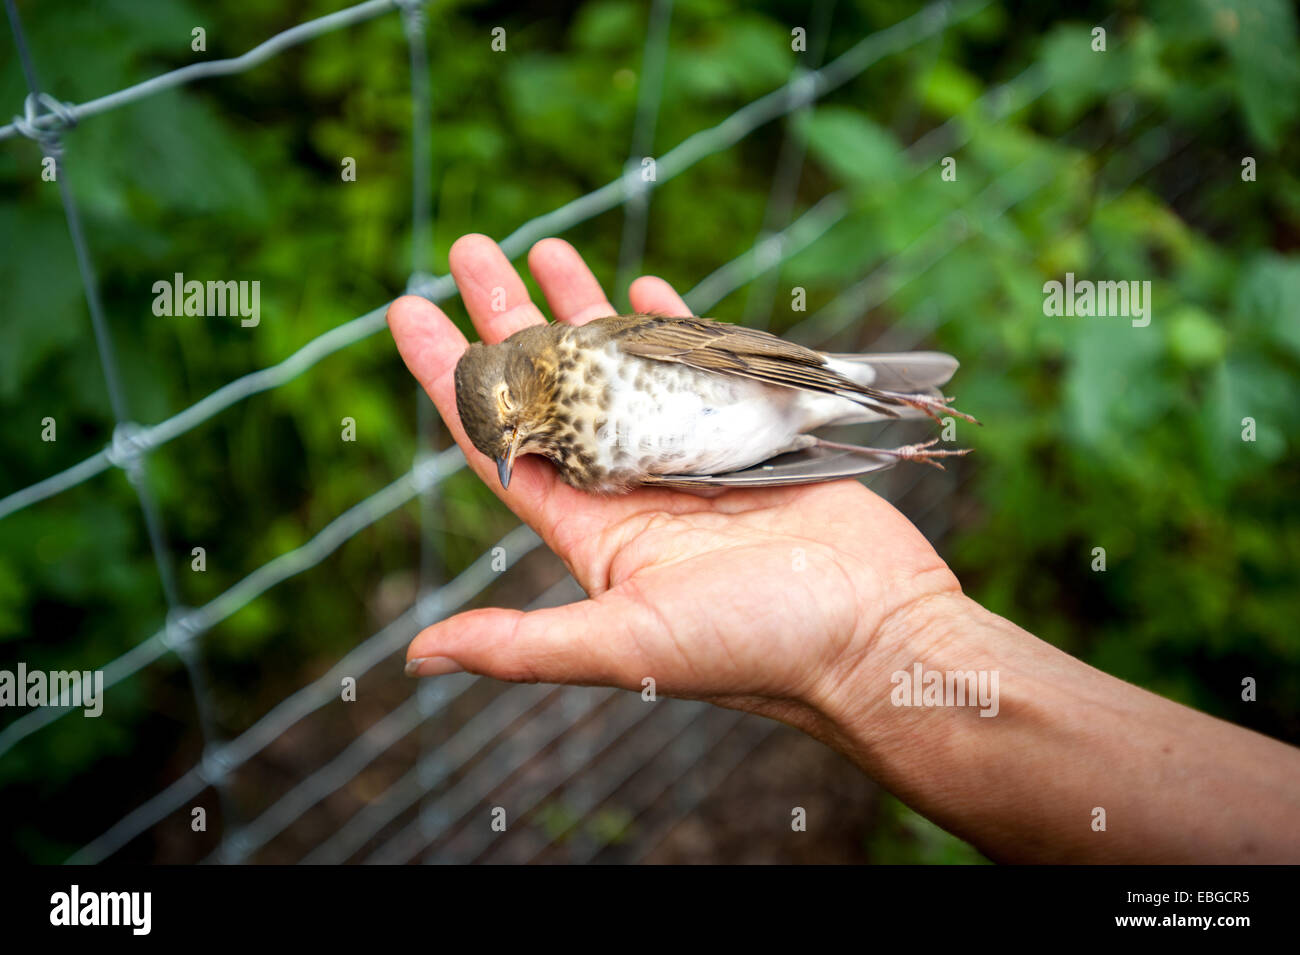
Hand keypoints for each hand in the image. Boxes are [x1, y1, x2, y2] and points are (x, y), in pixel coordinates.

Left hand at [386, 234, 962, 739]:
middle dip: (509, 318)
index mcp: (593, 529)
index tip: (409, 311)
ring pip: (623, 366)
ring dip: (582, 307)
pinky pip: (702, 365)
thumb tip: (416, 658)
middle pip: (553, 387)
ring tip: (546, 244)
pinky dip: (672, 325)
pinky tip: (642, 289)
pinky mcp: (753, 433)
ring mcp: (693, 454)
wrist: (878, 636)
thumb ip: (523, 644)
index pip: (500, 438)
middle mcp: (633, 486)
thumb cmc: (757, 648)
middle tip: (471, 249)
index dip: (450, 376)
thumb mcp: (628, 645)